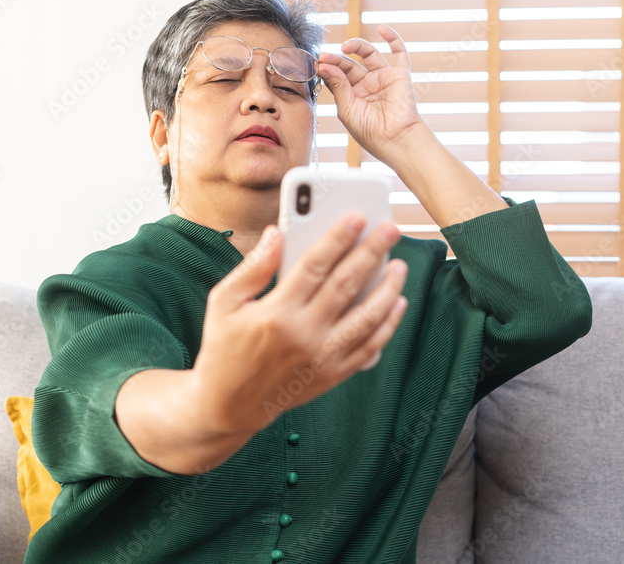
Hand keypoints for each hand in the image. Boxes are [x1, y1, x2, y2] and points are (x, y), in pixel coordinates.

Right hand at [192, 214, 408, 433]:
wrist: (230, 406)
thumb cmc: (225, 347)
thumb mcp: (224, 303)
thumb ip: (253, 267)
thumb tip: (277, 233)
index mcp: (276, 312)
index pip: (315, 265)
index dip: (339, 237)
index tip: (357, 216)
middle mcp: (304, 334)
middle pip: (347, 284)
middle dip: (372, 252)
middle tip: (390, 229)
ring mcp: (323, 357)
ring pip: (367, 317)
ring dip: (388, 289)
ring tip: (400, 265)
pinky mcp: (334, 375)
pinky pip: (370, 347)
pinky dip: (388, 325)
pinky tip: (396, 304)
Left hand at [316, 24, 425, 162]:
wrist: (395, 139)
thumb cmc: (370, 131)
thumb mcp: (347, 109)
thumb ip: (338, 85)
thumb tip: (324, 64)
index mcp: (352, 95)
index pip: (337, 76)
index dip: (328, 68)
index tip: (318, 63)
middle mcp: (367, 85)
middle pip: (349, 64)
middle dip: (337, 59)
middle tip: (326, 56)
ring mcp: (383, 78)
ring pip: (368, 54)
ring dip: (356, 46)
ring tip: (345, 47)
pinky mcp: (400, 74)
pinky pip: (398, 52)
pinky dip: (392, 38)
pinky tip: (382, 28)